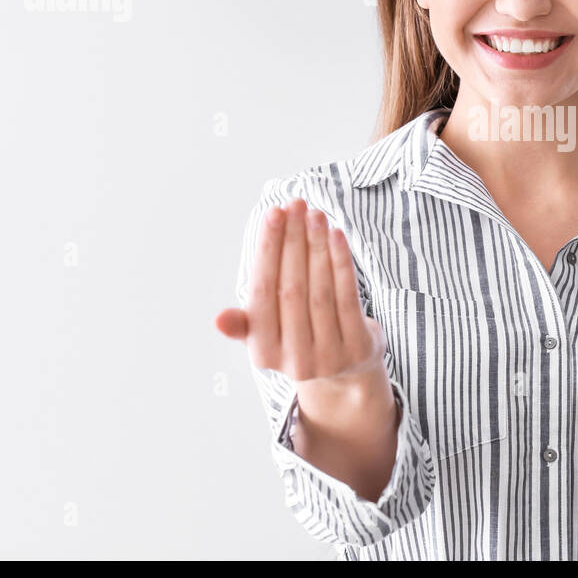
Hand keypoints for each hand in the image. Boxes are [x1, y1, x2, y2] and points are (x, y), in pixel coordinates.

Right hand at [216, 198, 387, 391]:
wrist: (345, 374)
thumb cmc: (298, 338)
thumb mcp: (267, 335)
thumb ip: (246, 322)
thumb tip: (218, 320)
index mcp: (263, 353)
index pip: (262, 292)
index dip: (267, 251)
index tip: (273, 213)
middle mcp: (295, 359)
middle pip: (292, 288)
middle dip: (293, 241)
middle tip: (295, 204)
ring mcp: (329, 356)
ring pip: (321, 290)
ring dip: (317, 246)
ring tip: (315, 213)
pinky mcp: (358, 346)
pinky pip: (348, 296)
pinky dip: (342, 262)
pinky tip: (337, 235)